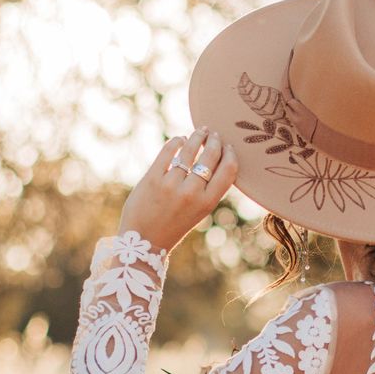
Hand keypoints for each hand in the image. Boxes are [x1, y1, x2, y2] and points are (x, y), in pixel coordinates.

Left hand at [117, 127, 238, 254]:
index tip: (229, 146)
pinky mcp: (152, 179)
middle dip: (214, 141)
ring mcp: (171, 185)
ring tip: (199, 131)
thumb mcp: (198, 213)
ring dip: (196, 137)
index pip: (227, 171)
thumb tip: (214, 159)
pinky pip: (167, 152)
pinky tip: (180, 139)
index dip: (230, 155)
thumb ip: (207, 190)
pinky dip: (176, 142)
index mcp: (207, 203)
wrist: (144, 242)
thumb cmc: (173, 225)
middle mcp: (191, 193)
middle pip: (210, 157)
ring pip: (189, 151)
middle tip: (213, 134)